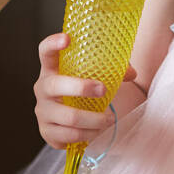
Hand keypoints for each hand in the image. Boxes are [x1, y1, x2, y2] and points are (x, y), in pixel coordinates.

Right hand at [35, 31, 136, 149]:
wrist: (69, 124)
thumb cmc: (83, 95)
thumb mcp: (94, 79)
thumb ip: (112, 72)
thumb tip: (131, 73)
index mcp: (52, 70)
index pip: (45, 52)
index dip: (53, 44)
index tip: (68, 38)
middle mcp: (43, 88)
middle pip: (56, 85)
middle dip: (81, 87)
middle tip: (103, 90)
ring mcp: (42, 111)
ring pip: (69, 116)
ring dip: (94, 119)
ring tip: (109, 120)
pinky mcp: (46, 131)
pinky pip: (69, 135)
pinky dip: (88, 134)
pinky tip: (97, 132)